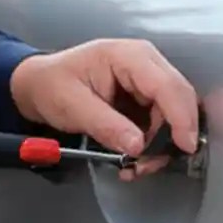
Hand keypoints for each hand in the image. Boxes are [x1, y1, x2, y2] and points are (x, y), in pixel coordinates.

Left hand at [9, 38, 198, 181]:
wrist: (38, 85)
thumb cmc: (51, 86)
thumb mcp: (72, 105)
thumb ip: (105, 124)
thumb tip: (138, 146)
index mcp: (128, 55)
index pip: (167, 85)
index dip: (181, 116)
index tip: (185, 147)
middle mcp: (145, 63)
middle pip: (178, 99)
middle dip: (171, 135)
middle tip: (146, 165)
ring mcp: (147, 80)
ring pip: (173, 115)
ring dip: (159, 144)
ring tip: (133, 167)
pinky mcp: (144, 98)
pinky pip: (160, 122)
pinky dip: (151, 143)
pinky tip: (132, 158)